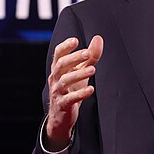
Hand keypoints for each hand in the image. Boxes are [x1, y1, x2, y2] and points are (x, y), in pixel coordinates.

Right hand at [45, 35, 103, 150]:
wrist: (61, 115)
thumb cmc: (71, 89)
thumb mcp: (80, 71)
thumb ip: (90, 56)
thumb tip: (98, 38)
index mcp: (58, 68)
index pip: (58, 54)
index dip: (65, 46)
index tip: (75, 40)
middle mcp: (55, 78)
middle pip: (61, 65)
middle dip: (73, 58)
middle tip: (87, 53)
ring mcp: (57, 92)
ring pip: (64, 81)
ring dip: (79, 74)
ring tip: (92, 69)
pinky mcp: (63, 104)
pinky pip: (70, 98)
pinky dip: (80, 94)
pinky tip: (90, 89)